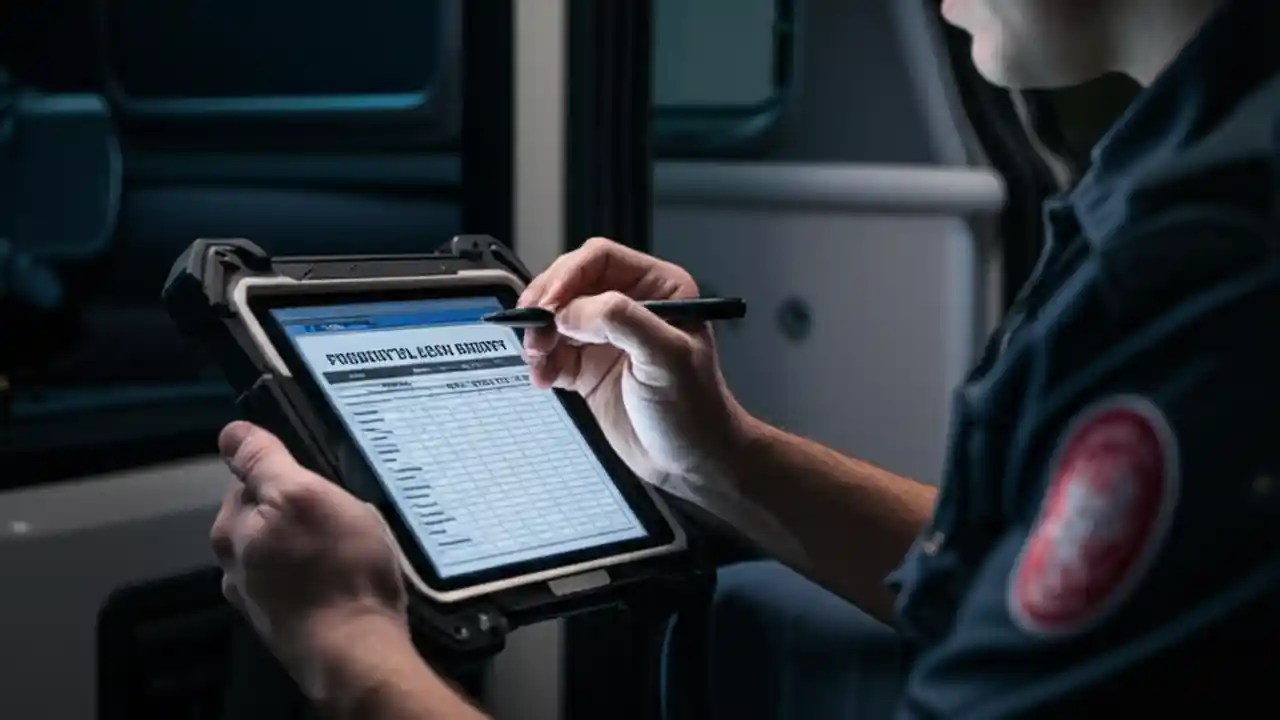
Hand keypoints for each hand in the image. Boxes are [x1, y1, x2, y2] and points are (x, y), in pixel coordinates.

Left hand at [211, 421, 410, 702]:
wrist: (356, 650)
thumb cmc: (336, 571)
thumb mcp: (304, 495)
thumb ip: (264, 462)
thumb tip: (231, 432)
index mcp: (232, 529)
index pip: (251, 478)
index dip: (290, 474)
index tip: (321, 483)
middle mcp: (235, 566)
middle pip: (269, 515)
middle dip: (301, 510)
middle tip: (341, 514)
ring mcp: (260, 598)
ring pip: (286, 549)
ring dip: (312, 543)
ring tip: (347, 548)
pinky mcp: (287, 621)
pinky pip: (302, 581)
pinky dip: (320, 574)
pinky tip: (344, 577)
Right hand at [520, 237, 751, 485]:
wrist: (693, 462)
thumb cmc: (697, 409)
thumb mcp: (666, 357)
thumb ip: (620, 321)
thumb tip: (570, 309)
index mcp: (658, 288)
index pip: (600, 259)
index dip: (568, 276)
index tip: (550, 304)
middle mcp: (630, 306)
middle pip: (570, 285)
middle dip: (547, 307)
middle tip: (535, 332)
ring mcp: (606, 338)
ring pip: (556, 318)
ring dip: (539, 336)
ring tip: (537, 358)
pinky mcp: (588, 368)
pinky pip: (553, 353)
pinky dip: (541, 363)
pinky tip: (543, 377)